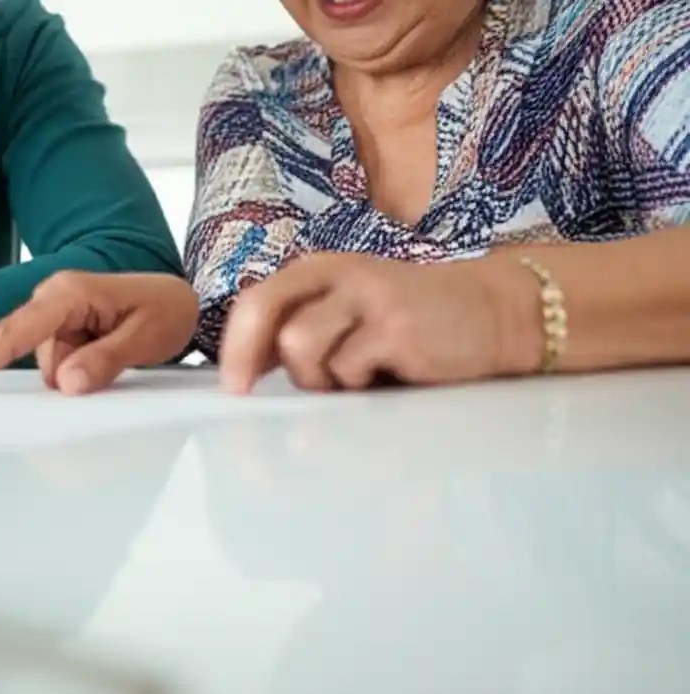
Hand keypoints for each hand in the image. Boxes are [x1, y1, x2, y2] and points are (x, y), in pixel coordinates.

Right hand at [0, 272, 198, 395]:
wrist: (178, 300)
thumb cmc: (166, 310)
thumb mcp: (148, 336)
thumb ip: (107, 359)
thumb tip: (67, 384)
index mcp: (67, 293)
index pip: (15, 332)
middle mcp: (51, 298)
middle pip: (39, 360)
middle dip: (73, 373)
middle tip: (119, 356)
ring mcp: (52, 316)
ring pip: (53, 370)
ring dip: (83, 373)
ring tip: (122, 351)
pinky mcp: (58, 332)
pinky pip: (59, 367)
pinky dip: (80, 371)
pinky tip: (107, 355)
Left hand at [219, 253, 541, 392]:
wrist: (494, 313)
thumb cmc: (411, 323)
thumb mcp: (349, 312)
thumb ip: (303, 330)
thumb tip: (246, 369)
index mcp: (321, 271)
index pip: (258, 300)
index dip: (234, 344)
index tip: (232, 384)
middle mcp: (340, 275)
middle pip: (267, 313)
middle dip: (247, 356)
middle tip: (246, 390)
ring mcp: (369, 298)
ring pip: (300, 347)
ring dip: (317, 377)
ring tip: (353, 378)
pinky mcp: (396, 328)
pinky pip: (346, 370)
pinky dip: (359, 385)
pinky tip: (388, 375)